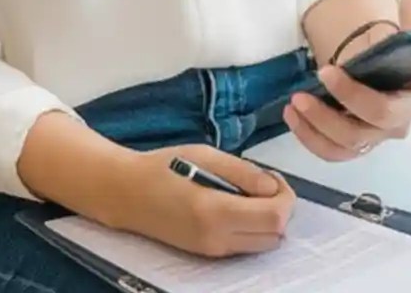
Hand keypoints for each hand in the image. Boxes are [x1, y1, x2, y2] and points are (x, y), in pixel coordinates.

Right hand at [111, 145, 295, 257]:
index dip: (285, 197)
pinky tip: (238, 206)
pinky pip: (245, 245)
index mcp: (214, 212)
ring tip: (251, 194)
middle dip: (280, 210)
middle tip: (266, 184)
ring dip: (268, 221)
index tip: (274, 178)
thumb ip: (243, 173)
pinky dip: (253, 228)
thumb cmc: (164, 167)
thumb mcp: (205, 156)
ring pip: (263, 245)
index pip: (274, 217)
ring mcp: (211, 251)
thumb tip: (272, 187)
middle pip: (274, 236)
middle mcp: (215, 239)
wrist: (125, 194)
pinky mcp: (207, 254)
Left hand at [285, 22, 410, 161]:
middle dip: (323, 118)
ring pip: (339, 149)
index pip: (380, 110)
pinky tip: (293, 117)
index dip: (351, 96)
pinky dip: (308, 136)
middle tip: (299, 96)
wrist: (397, 71)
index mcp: (408, 105)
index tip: (325, 71)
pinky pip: (329, 151)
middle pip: (355, 136)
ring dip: (311, 131)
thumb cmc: (401, 57)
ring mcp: (371, 140)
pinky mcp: (353, 145)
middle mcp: (392, 130)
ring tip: (291, 107)